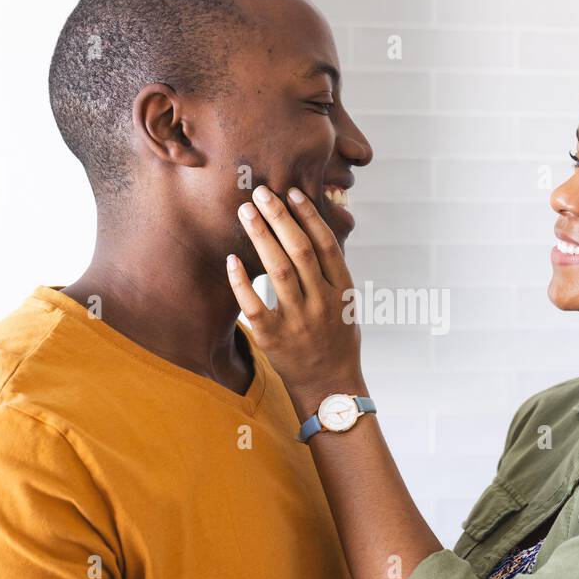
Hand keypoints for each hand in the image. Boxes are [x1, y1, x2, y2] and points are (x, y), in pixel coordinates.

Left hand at [226, 185, 364, 417]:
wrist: (329, 387)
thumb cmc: (337, 341)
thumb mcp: (346, 305)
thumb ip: (332, 273)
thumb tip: (317, 231)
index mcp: (342, 292)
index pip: (327, 245)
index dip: (310, 216)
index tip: (292, 191)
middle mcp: (322, 303)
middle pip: (300, 251)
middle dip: (279, 217)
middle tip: (260, 192)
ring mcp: (298, 321)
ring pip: (278, 270)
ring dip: (260, 236)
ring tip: (245, 211)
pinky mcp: (273, 339)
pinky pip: (254, 305)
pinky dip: (242, 281)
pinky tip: (232, 260)